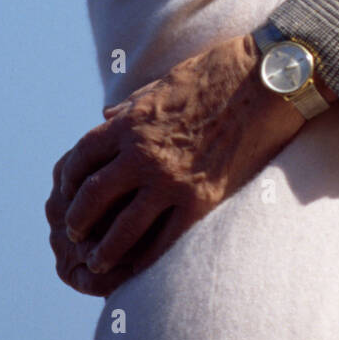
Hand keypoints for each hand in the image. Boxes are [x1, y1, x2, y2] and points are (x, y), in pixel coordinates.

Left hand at [46, 33, 313, 292]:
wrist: (270, 80)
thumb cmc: (221, 71)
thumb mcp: (166, 81)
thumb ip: (133, 105)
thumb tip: (107, 117)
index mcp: (132, 123)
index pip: (81, 158)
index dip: (69, 180)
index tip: (69, 192)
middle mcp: (143, 155)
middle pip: (92, 197)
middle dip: (78, 221)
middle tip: (74, 236)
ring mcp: (171, 181)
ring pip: (122, 228)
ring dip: (104, 250)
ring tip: (97, 262)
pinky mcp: (202, 201)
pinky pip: (164, 241)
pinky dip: (146, 260)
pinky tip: (139, 268)